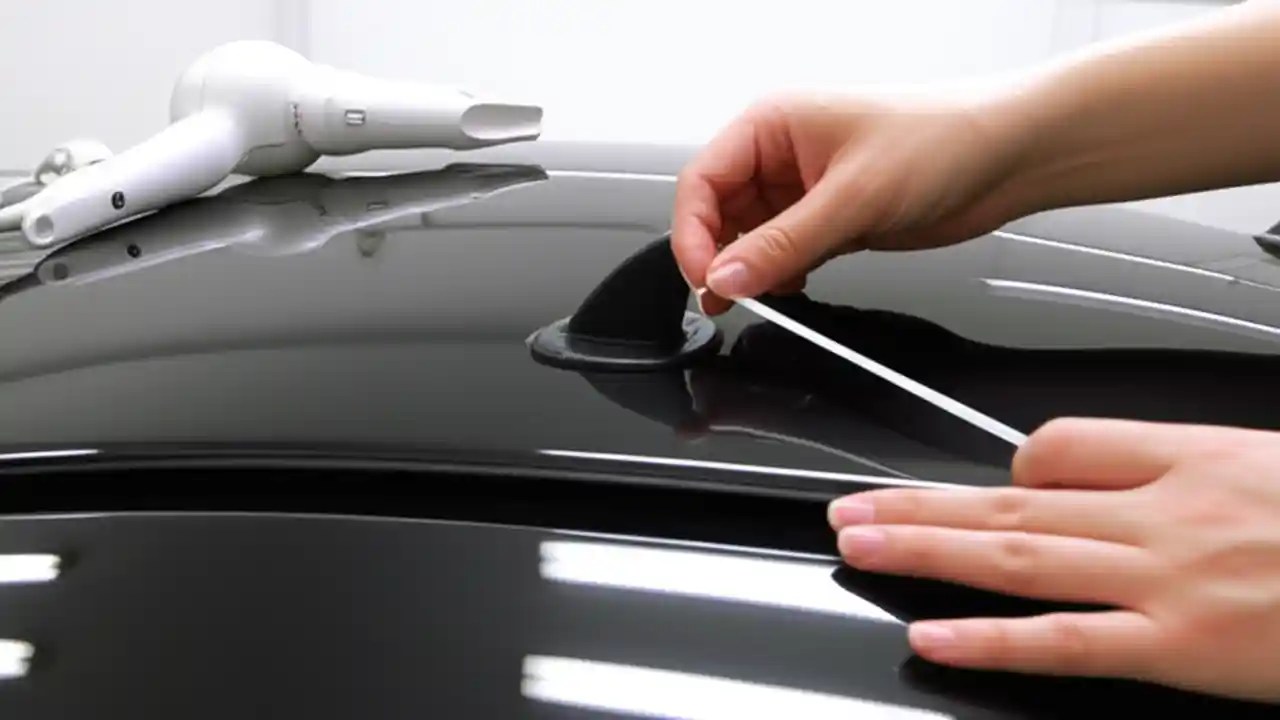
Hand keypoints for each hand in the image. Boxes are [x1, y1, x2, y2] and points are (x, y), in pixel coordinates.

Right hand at [671, 90, 1035, 314]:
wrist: (1009, 155)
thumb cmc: (942, 139)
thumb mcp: (853, 197)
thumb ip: (783, 244)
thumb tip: (725, 278)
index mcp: (771, 125)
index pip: (701, 184)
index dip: (692, 236)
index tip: (705, 280)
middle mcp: (780, 155)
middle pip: (718, 215)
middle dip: (718, 259)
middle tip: (727, 300)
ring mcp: (804, 190)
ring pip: (749, 239)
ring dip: (751, 272)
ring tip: (762, 297)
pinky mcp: (829, 220)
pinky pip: (783, 254)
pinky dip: (781, 276)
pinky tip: (796, 286)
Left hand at [828, 418, 1279, 702]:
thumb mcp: (1262, 459)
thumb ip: (1173, 460)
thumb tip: (1070, 467)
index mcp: (1193, 455)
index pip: (1061, 443)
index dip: (1004, 469)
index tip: (973, 489)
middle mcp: (1167, 513)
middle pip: (1013, 501)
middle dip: (921, 505)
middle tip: (850, 509)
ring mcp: (1170, 582)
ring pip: (1021, 559)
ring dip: (929, 551)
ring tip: (862, 547)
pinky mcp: (1186, 651)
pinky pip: (1070, 642)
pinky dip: (993, 639)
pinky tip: (935, 635)